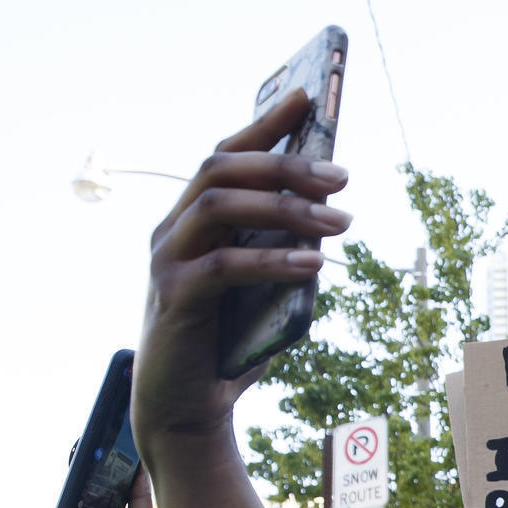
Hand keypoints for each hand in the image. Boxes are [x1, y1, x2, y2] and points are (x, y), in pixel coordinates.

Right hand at [133, 89, 350, 448]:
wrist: (187, 410)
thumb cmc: (229, 345)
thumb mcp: (266, 287)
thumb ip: (284, 248)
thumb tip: (332, 211)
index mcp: (191, 220)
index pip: (224, 156)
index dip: (264, 124)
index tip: (308, 96)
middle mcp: (170, 230)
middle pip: (219, 170)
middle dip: (284, 164)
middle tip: (342, 176)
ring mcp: (165, 261)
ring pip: (217, 206)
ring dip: (284, 208)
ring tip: (341, 222)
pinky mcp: (172, 298)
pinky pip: (223, 265)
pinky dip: (272, 260)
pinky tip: (315, 265)